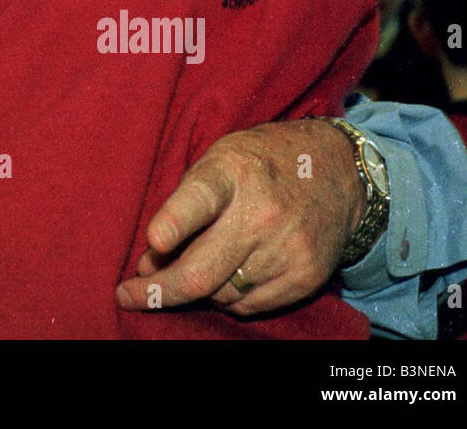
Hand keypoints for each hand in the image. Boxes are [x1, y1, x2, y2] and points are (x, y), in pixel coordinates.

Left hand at [115, 120, 361, 316]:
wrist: (337, 171)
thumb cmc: (260, 163)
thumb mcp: (218, 160)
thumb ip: (183, 207)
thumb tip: (151, 263)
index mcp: (232, 173)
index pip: (199, 200)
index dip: (175, 222)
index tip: (154, 240)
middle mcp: (261, 213)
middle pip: (202, 271)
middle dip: (159, 290)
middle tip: (129, 294)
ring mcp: (287, 249)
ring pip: (220, 295)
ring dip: (193, 290)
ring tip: (184, 270)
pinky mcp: (305, 277)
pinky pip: (248, 306)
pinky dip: (226, 298)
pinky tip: (222, 277)